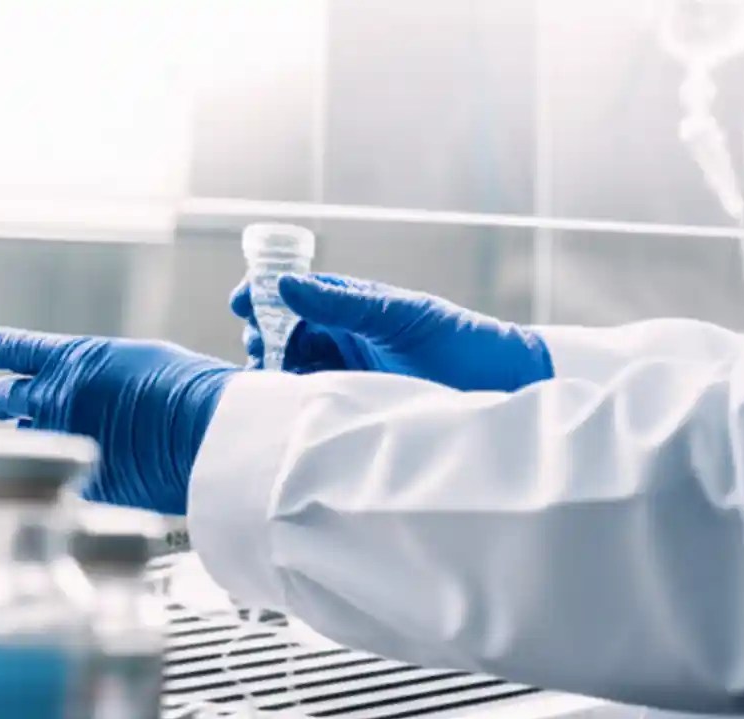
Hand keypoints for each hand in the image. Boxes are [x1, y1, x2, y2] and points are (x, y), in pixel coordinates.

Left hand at [0, 324, 236, 514]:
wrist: (206, 434)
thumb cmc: (188, 391)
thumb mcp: (138, 363)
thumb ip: (100, 375)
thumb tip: (91, 392)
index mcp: (72, 360)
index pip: (11, 348)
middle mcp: (54, 399)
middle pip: (2, 397)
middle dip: (4, 396)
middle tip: (9, 399)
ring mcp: (61, 444)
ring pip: (18, 441)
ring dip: (26, 438)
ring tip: (41, 440)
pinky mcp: (76, 484)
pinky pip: (54, 479)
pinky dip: (63, 476)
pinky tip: (72, 478)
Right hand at [231, 273, 552, 391]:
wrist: (503, 390)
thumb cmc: (460, 344)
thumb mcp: (397, 317)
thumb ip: (342, 304)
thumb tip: (287, 286)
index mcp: (358, 308)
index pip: (299, 294)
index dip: (267, 295)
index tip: (241, 302)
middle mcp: (349, 339)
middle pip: (288, 332)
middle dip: (263, 335)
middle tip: (257, 346)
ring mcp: (350, 374)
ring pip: (294, 367)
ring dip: (272, 369)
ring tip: (265, 376)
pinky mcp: (355, 408)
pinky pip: (311, 401)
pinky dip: (290, 399)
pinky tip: (281, 403)